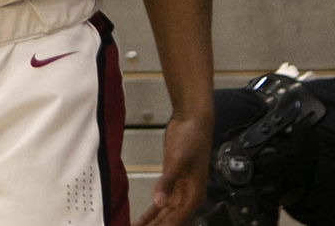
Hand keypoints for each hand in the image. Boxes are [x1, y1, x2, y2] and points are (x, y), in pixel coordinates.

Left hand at [135, 111, 209, 225]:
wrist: (193, 120)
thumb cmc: (193, 138)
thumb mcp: (179, 160)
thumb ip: (167, 183)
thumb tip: (159, 203)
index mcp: (194, 196)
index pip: (176, 221)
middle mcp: (188, 198)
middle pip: (169, 221)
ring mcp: (179, 192)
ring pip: (163, 215)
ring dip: (151, 223)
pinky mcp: (171, 184)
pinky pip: (160, 204)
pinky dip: (150, 213)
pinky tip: (139, 222)